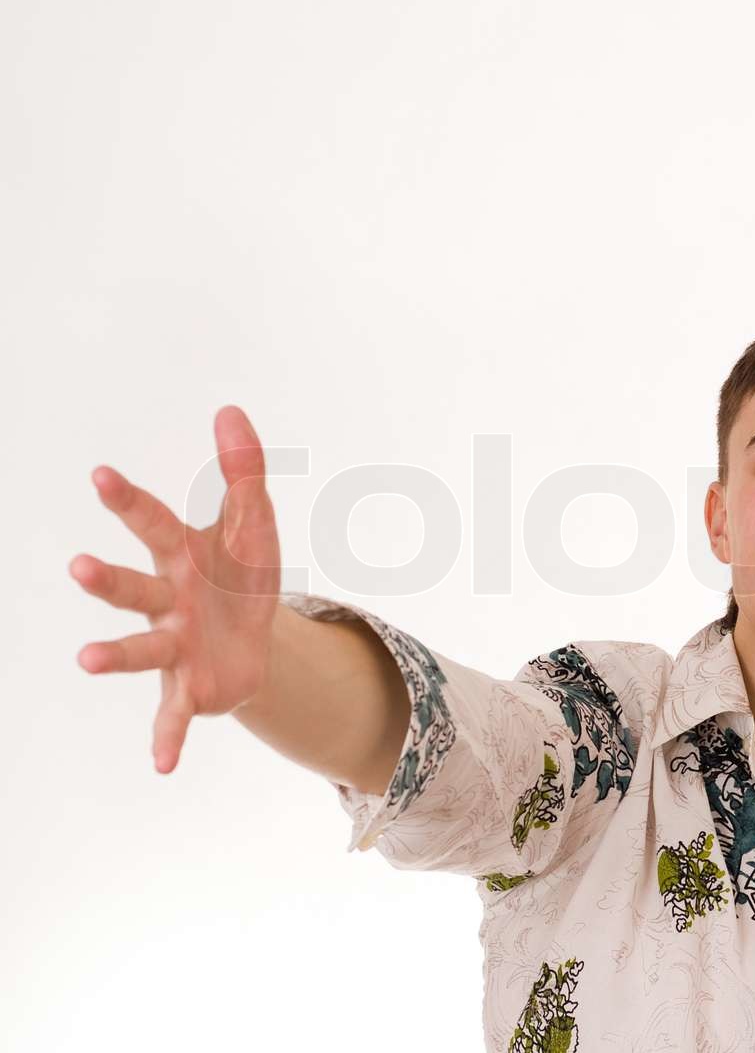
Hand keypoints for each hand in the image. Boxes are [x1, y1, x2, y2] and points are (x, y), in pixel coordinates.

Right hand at [71, 405, 281, 773]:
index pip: (153, 524)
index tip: (102, 475)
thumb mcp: (253, 524)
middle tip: (78, 568)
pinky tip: (160, 766)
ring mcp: (173, 647)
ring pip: (140, 651)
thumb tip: (230, 410)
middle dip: (107, 580)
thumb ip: (242, 470)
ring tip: (84, 659)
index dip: (129, 501)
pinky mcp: (191, 688)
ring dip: (113, 655)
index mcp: (181, 557)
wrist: (254, 641)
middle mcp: (166, 602)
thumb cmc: (240, 574)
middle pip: (133, 589)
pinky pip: (174, 715)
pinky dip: (167, 738)